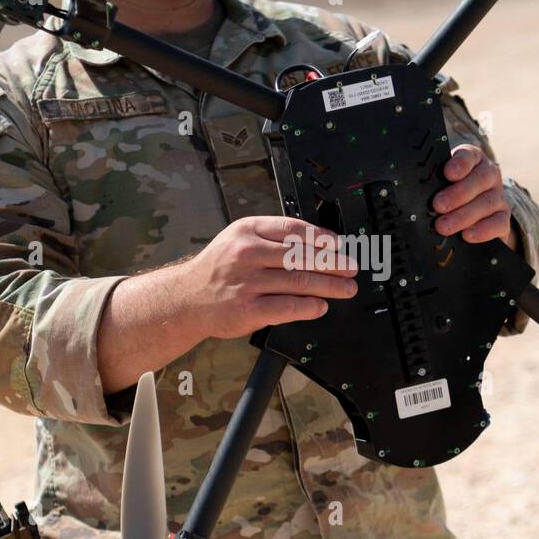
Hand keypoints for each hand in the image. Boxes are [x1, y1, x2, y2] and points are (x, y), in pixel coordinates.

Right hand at [182, 216, 359, 340]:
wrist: (187, 298)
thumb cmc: (218, 269)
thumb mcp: (238, 240)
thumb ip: (272, 239)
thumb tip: (317, 244)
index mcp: (248, 230)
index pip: (294, 229)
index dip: (322, 238)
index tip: (339, 246)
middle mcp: (247, 253)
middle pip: (302, 256)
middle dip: (333, 263)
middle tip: (351, 268)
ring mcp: (247, 282)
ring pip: (299, 281)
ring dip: (329, 286)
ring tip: (346, 288)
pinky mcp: (248, 308)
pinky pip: (287, 306)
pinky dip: (309, 306)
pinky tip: (320, 306)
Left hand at [432, 144, 515, 249]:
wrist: (475, 217)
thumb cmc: (451, 195)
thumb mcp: (441, 184)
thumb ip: (433, 184)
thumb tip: (414, 194)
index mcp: (473, 160)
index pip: (469, 155)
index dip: (460, 163)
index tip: (447, 173)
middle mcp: (489, 175)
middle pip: (480, 179)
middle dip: (457, 194)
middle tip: (438, 205)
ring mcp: (498, 196)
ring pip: (487, 202)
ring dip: (464, 216)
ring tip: (444, 226)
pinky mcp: (503, 218)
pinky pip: (498, 223)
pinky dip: (482, 230)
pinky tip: (467, 235)